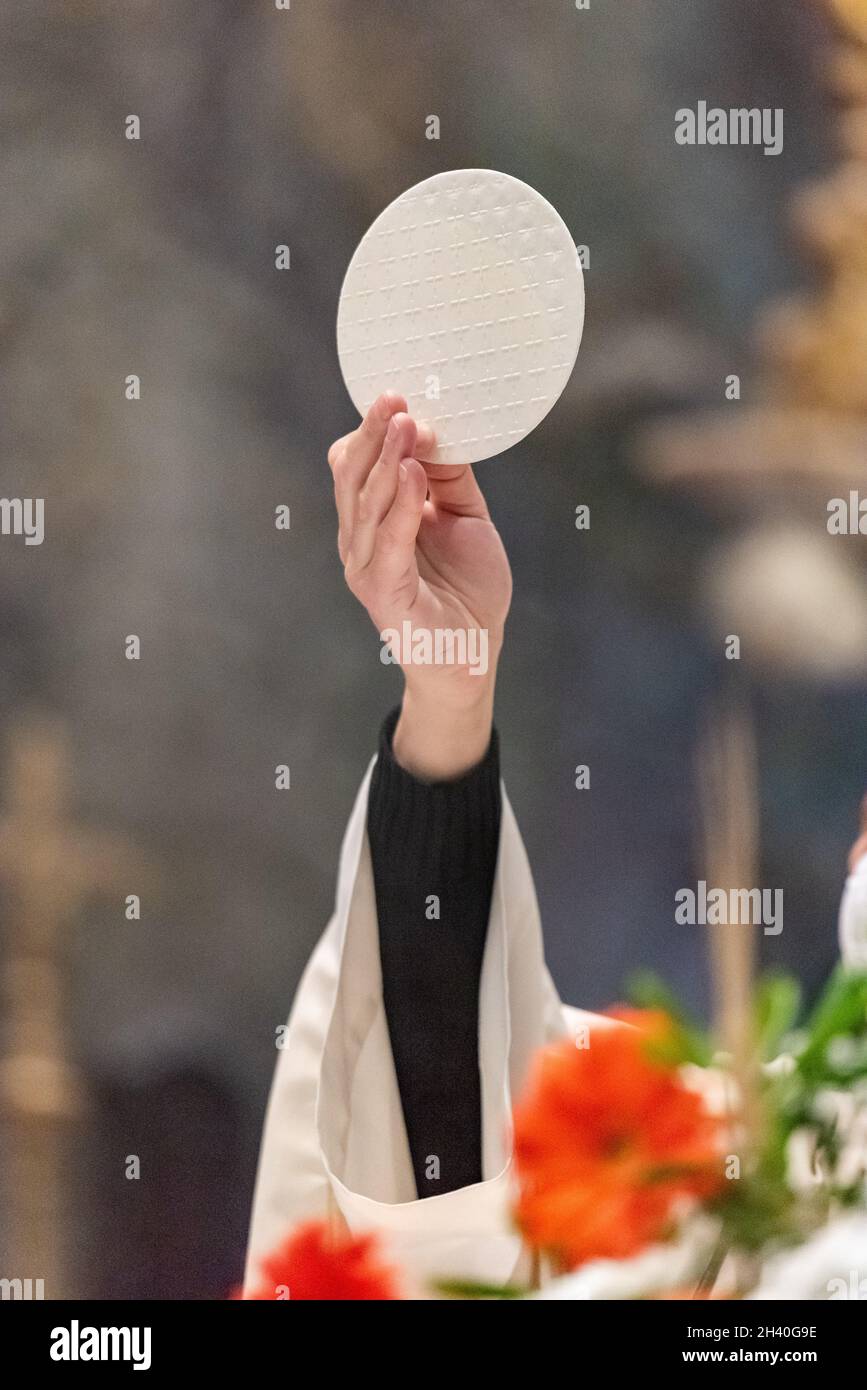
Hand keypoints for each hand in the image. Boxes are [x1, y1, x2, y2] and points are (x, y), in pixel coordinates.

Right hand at [328, 392, 511, 777]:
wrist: (474, 655)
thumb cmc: (466, 589)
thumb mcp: (464, 517)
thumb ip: (449, 476)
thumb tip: (435, 428)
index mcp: (374, 518)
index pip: (358, 462)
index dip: (375, 428)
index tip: (400, 393)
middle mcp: (360, 538)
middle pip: (352, 473)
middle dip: (373, 433)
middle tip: (394, 398)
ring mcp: (366, 566)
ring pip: (363, 501)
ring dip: (384, 459)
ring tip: (406, 425)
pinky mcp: (382, 592)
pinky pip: (387, 541)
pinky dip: (398, 506)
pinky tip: (412, 475)